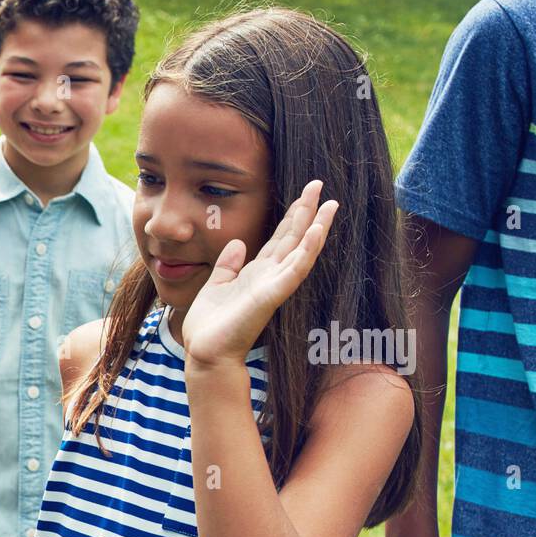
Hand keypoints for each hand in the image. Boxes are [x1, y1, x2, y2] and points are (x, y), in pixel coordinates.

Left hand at [181, 179, 338, 368]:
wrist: (206, 352)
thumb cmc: (210, 326)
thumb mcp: (216, 285)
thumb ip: (228, 265)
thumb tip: (237, 242)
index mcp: (257, 272)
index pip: (280, 238)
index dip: (292, 215)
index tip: (304, 193)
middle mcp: (269, 276)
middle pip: (293, 238)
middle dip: (307, 211)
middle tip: (319, 184)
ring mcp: (274, 285)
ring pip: (301, 250)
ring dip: (316, 227)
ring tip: (330, 203)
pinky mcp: (272, 295)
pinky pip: (295, 270)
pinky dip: (307, 250)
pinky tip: (317, 231)